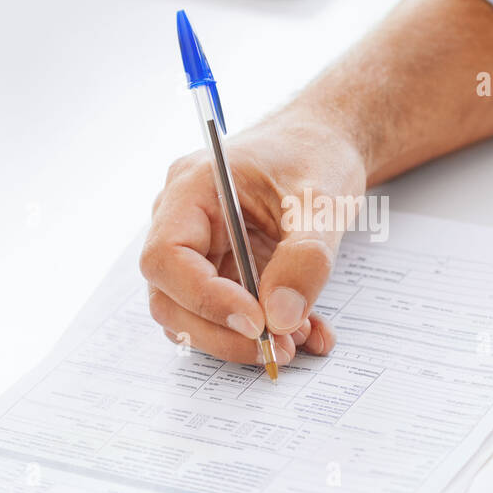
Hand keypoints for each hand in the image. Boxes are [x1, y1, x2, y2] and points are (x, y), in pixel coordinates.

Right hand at [140, 115, 365, 365]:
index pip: (167, 257)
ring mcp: (199, 249)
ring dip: (241, 340)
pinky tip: (308, 332)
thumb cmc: (315, 154)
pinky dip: (265, 332)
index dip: (205, 299)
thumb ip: (304, 259)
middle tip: (278, 348)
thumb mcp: (321, 202)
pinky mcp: (222, 271)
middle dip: (222, 333)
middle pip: (171, 297)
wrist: (324, 145)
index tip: (257, 322)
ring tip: (297, 340)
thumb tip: (281, 319)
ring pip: (194, 315)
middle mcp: (183, 222)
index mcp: (192, 189)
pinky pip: (228, 315)